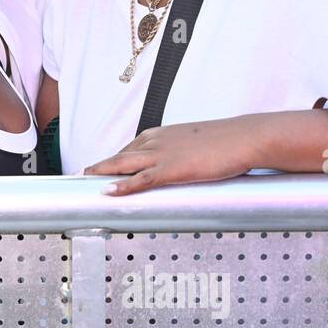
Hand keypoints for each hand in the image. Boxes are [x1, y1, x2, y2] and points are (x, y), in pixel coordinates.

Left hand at [83, 116, 258, 194]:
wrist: (247, 137)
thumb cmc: (227, 142)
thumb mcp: (197, 145)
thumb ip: (183, 156)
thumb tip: (182, 169)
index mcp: (161, 134)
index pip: (129, 149)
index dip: (112, 161)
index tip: (98, 170)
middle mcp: (156, 141)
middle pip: (120, 155)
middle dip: (99, 167)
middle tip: (80, 177)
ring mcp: (163, 154)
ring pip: (123, 164)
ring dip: (102, 173)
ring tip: (84, 182)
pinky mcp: (173, 168)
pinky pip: (142, 179)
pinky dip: (123, 185)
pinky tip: (109, 192)